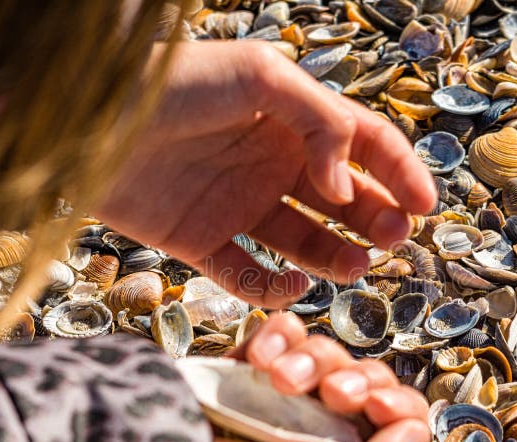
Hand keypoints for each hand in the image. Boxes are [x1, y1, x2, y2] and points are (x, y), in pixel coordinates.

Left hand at [95, 40, 436, 307]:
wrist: (91, 120)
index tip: (424, 204)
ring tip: (357, 265)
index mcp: (292, 121)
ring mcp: (239, 205)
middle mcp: (271, 164)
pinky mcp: (203, 241)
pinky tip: (289, 286)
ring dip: (335, 257)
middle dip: (375, 219)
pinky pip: (246, 275)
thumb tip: (346, 186)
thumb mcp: (261, 77)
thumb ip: (321, 124)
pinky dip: (270, 289)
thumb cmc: (176, 83)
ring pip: (303, 243)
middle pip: (342, 200)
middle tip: (395, 237)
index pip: (363, 145)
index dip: (399, 172)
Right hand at [214, 313, 429, 441]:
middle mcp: (316, 440)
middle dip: (359, 380)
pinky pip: (286, 332)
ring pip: (331, 355)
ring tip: (278, 380)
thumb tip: (411, 430)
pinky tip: (257, 359)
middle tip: (332, 395)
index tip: (375, 406)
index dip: (401, 412)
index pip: (403, 438)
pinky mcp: (251, 370)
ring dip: (312, 359)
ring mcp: (283, 402)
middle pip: (371, 386)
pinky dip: (278, 335)